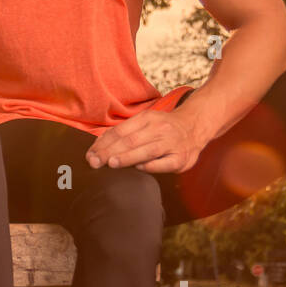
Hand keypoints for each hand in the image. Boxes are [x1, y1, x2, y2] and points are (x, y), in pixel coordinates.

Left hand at [85, 110, 206, 174]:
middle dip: (110, 152)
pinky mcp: (181, 159)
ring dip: (128, 157)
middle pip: (131, 140)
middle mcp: (159, 129)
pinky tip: (139, 168)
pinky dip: (151, 166)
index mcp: (147, 118)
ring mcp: (172, 144)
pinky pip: (165, 163)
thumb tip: (99, 147)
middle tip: (94, 162)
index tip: (90, 154)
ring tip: (111, 163)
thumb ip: (126, 132)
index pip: (120, 131)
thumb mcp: (145, 122)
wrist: (195, 126)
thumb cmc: (163, 128)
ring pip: (147, 150)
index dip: (103, 143)